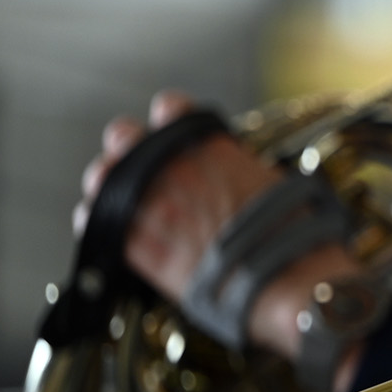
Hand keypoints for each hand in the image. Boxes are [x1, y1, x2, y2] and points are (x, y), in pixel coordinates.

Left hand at [75, 90, 361, 367]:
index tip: (174, 136)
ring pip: (101, 177)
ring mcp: (151, 205)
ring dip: (111, 186)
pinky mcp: (137, 245)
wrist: (289, 283)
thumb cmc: (298, 237)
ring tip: (127, 204)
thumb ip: (238, 168)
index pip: (170, 108)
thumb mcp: (276, 182)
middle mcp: (173, 167)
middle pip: (124, 137)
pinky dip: (101, 225)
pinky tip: (120, 234)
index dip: (170, 123)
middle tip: (144, 169)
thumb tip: (231, 171)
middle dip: (131, 150)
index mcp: (210, 146)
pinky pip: (93, 222)